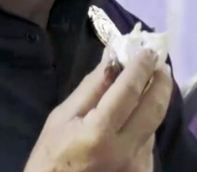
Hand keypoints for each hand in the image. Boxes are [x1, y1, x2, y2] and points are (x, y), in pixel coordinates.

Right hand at [23, 49, 172, 171]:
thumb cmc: (51, 153)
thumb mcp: (63, 115)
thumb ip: (91, 87)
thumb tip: (110, 58)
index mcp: (99, 133)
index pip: (128, 92)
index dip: (139, 68)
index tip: (146, 51)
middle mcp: (125, 150)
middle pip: (154, 109)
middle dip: (160, 82)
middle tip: (158, 63)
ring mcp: (137, 165)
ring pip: (152, 124)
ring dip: (152, 100)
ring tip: (144, 83)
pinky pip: (148, 140)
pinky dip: (144, 122)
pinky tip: (133, 114)